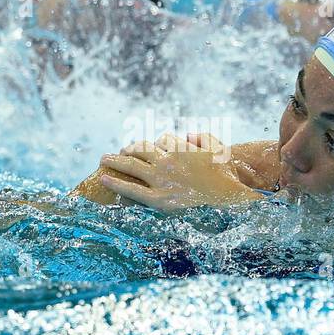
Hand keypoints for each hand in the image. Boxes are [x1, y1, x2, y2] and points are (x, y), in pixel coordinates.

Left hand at [97, 133, 261, 211]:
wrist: (229, 199)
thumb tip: (188, 134)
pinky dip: (116, 183)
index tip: (150, 149)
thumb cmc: (227, 175)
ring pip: (131, 165)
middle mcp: (167, 161)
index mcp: (180, 148)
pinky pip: (132, 189)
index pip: (161, 140)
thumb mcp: (219, 148)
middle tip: (119, 152)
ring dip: (114, 160)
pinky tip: (104, 179)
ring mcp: (161, 180)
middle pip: (140, 148)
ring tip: (104, 160)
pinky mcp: (159, 200)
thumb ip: (202, 136)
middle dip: (128, 149)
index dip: (155, 144)